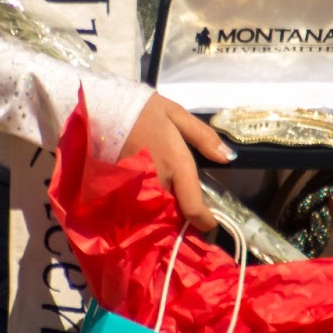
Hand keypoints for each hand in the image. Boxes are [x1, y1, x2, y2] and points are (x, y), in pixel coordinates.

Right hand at [120, 93, 234, 231]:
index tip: (211, 224)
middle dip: (185, 216)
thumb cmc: (143, 110)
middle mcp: (158, 181)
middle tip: (193, 215)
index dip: (204, 221)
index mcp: (176, 164)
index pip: (193, 207)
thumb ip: (203, 137)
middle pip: (176, 212)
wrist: (104, 109)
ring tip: (171, 210)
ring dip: (167, 213)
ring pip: (158, 211)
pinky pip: (141, 204)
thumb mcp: (177, 115)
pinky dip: (148, 206)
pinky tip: (151, 199)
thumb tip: (228, 157)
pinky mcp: (122, 188)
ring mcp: (138, 188)